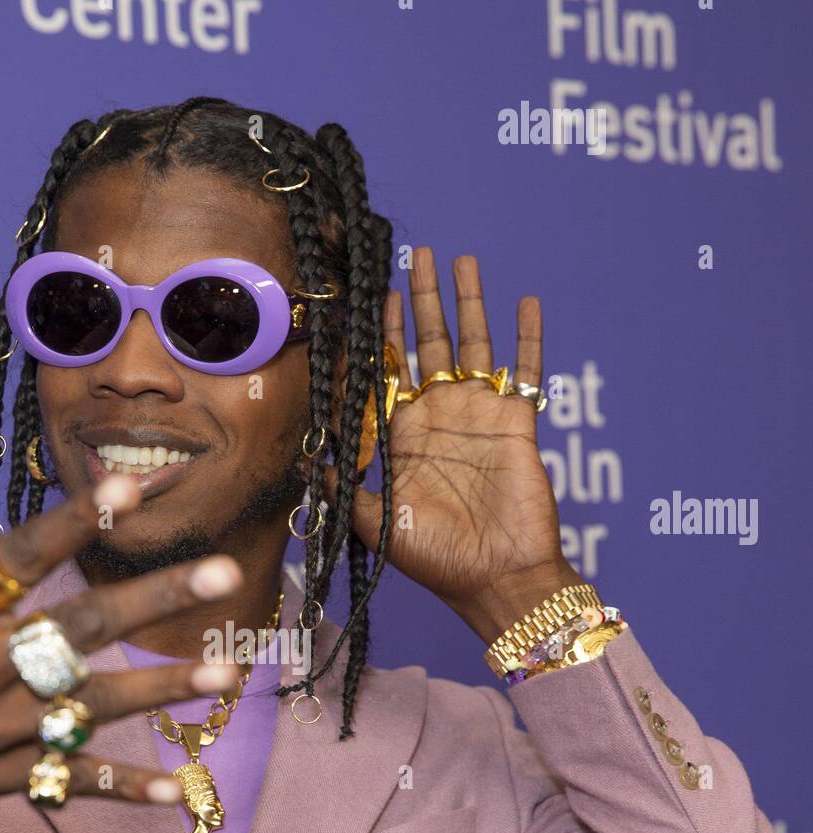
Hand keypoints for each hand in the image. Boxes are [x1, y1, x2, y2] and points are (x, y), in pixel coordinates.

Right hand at [0, 479, 242, 832]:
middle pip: (73, 627)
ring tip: (225, 676)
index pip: (19, 558)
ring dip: (159, 692)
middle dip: (153, 599)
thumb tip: (12, 566)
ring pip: (83, 706)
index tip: (136, 488)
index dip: (79, 523)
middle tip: (222, 574)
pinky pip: (61, 785)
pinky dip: (120, 788)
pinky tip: (177, 790)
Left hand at [345, 249, 581, 643]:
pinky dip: (527, 336)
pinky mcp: (517, 422)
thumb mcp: (377, 524)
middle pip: (428, 343)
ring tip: (461, 260)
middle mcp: (440, 417)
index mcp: (405, 435)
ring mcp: (480, 414)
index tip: (374, 294)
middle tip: (415, 254)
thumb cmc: (436, 559)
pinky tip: (524, 301)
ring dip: (467, 302)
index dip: (384, 333)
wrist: (495, 578)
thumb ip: (346, 489)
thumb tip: (306, 464)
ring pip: (474, 343)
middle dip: (420, 299)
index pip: (390, 370)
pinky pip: (525, 369)